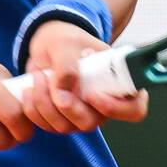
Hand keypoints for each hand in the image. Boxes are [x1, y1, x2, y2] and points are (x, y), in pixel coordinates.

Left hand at [21, 20, 148, 133]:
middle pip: (89, 122)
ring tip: (38, 75)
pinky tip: (31, 87)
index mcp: (118, 82)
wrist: (48, 43)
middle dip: (64, 104)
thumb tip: (63, 95)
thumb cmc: (65, 39)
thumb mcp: (65, 43)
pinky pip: (46, 126)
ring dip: (43, 102)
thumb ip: (67, 67)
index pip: (134, 109)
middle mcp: (104, 104)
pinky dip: (33, 108)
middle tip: (49, 78)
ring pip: (64, 126)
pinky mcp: (61, 119)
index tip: (92, 94)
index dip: (116, 109)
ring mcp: (83, 114)